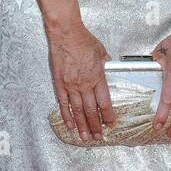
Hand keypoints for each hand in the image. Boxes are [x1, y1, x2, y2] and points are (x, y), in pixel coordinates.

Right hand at [46, 20, 113, 140]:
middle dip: (96, 126)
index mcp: (97, 77)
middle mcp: (84, 84)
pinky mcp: (60, 83)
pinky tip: (70, 124)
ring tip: (85, 137)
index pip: (104, 102)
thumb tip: (110, 70)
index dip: (108, 115)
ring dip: (82, 125)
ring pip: (78, 110)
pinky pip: (63, 103)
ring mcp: (71, 85)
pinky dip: (67, 115)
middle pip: (91, 110)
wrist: (66, 33)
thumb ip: (106, 65)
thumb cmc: (83, 40)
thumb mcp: (102, 52)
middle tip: (98, 137)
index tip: (111, 123)